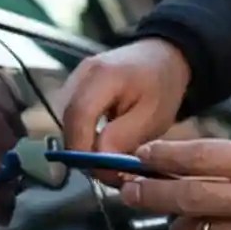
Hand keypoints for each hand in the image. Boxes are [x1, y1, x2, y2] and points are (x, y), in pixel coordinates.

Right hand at [59, 39, 190, 182]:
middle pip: (68, 121)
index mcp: (103, 75)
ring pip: (67, 122)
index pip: (78, 116)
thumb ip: (123, 139)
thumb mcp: (152, 117)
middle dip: (83, 152)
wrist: (163, 57)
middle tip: (107, 172)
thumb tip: (97, 162)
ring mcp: (75, 78)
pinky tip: (102, 142)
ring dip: (83, 144)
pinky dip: (84, 133)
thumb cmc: (162, 86)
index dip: (82, 149)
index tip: (100, 173)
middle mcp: (82, 74)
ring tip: (108, 159)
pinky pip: (72, 117)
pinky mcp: (75, 86)